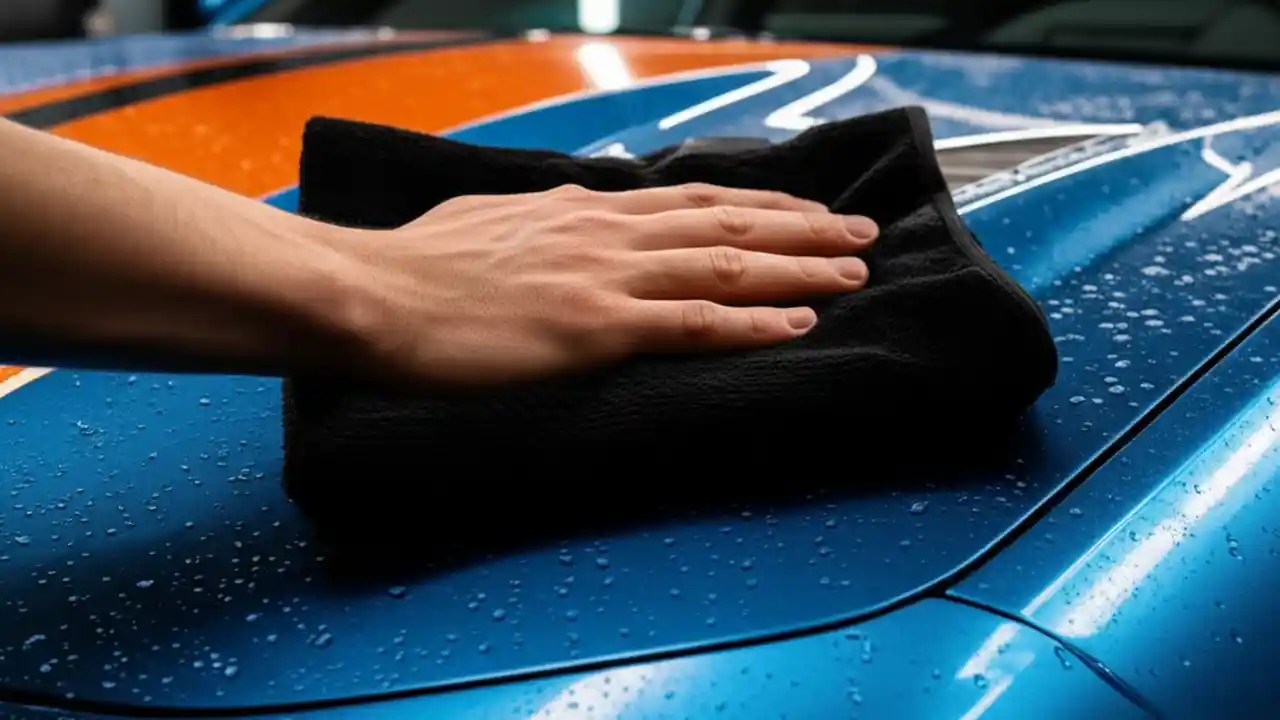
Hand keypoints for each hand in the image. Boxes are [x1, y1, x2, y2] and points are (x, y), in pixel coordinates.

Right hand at [320, 183, 877, 387]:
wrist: (371, 296)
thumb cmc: (416, 270)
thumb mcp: (490, 222)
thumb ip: (544, 220)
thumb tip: (570, 213)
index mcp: (582, 210)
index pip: (691, 199)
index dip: (756, 204)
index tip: (800, 209)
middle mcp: (607, 233)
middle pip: (727, 224)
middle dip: (801, 227)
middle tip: (857, 231)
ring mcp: (607, 278)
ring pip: (727, 266)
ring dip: (799, 268)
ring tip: (853, 269)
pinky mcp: (596, 328)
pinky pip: (695, 324)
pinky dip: (755, 323)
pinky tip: (800, 323)